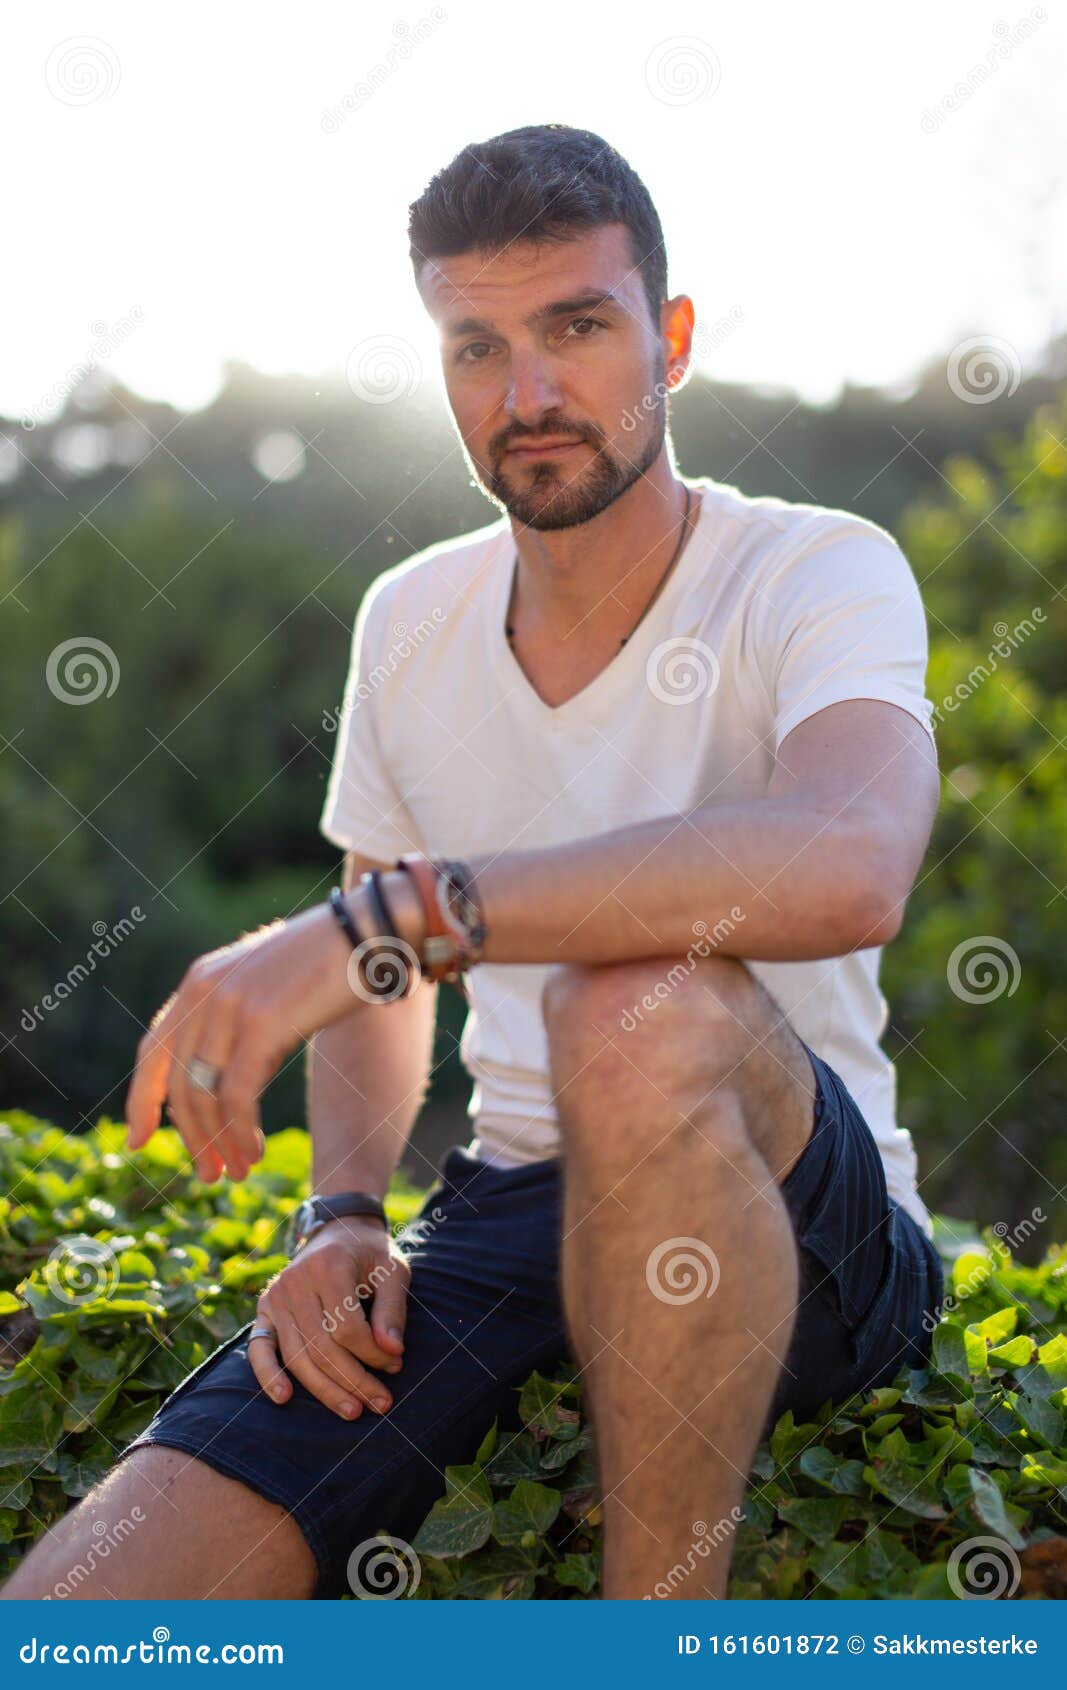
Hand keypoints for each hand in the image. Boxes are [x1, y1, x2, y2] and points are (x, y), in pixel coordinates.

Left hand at [124, 900, 364, 1181]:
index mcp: (200, 981)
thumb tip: (222, 1087)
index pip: (153, 1051)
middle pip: (177, 1083)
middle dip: (191, 1137)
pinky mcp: (262, 1022)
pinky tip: (254, 1152)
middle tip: (209, 1174)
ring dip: (218, 1143)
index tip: (138, 1141)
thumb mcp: (266, 989)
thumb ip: (236, 1023)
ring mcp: (231, 1005)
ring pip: (205, 1095)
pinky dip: (241, 1132)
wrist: (369, 930)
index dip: (141, 1101)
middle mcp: (205, 991)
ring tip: (236, 1172)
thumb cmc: (328, 963)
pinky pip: (237, 1095)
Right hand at [246, 1217, 409, 1418]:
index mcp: (330, 1267)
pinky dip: (268, 1375)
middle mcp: (296, 1282)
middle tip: (381, 1404)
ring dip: (325, 1389)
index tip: (396, 1365)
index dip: (372, 1354)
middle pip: (322, 1347)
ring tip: (353, 1411)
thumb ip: (393, 1310)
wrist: (339, 1228)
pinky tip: (284, 1397)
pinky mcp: (264, 1309)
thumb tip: (393, 1352)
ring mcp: (276, 1296)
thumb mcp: (393, 1271)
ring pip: (298, 1355)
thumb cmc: (371, 1253)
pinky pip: (259, 1348)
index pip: (348, 1328)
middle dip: (354, 1381)